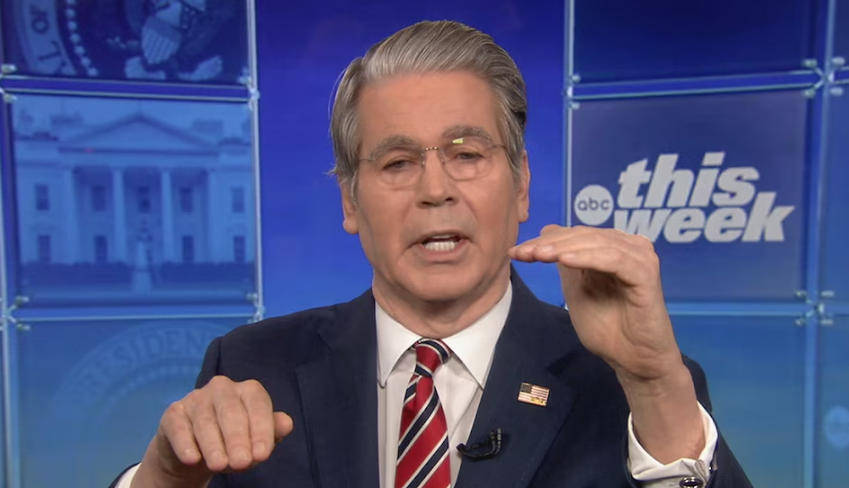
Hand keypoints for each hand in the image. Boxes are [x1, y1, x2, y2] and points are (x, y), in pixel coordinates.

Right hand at [132, 376, 293, 487]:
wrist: (196, 453)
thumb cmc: (234, 443)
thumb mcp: (255, 439)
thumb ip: (271, 431)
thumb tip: (286, 423)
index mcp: (248, 390)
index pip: (257, 404)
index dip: (261, 429)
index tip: (263, 455)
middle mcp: (222, 389)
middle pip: (231, 411)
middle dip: (237, 438)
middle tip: (242, 463)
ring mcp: (196, 399)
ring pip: (205, 420)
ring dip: (213, 444)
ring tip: (220, 465)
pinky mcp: (174, 414)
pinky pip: (179, 426)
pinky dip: (186, 443)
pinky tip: (193, 458)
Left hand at [509, 225, 703, 460]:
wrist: (633, 360)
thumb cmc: (608, 328)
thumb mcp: (576, 290)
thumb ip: (565, 262)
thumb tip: (546, 232)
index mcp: (613, 247)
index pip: (574, 235)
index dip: (543, 241)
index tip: (515, 253)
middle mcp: (629, 246)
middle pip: (583, 236)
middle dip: (549, 244)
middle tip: (521, 253)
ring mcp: (640, 257)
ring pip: (596, 243)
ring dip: (564, 247)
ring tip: (538, 255)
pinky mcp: (646, 272)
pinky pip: (613, 259)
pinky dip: (587, 257)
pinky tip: (565, 260)